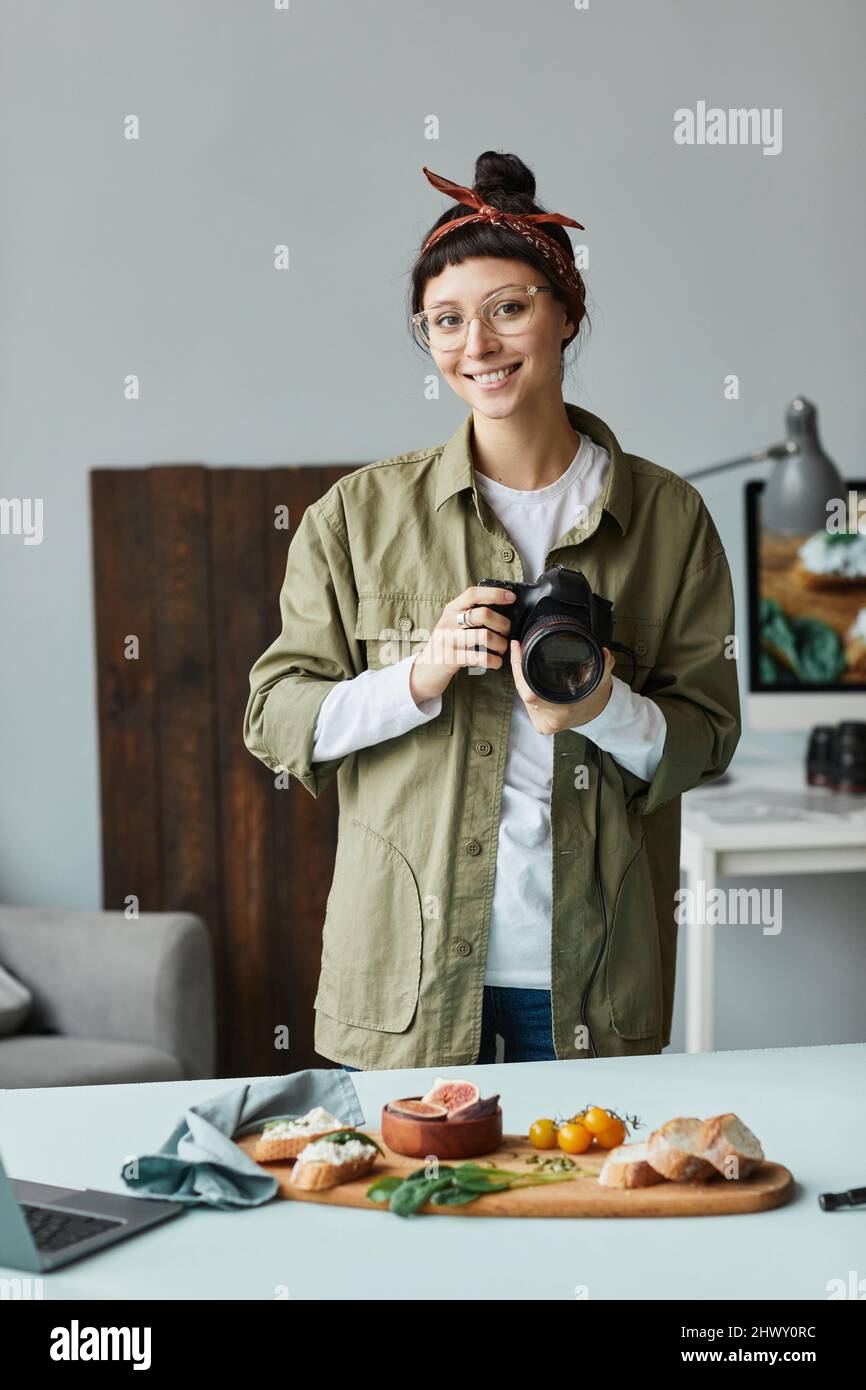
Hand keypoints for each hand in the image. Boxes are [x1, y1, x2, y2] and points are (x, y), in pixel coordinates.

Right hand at [408, 585, 516, 704]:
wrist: (426, 670)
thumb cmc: (447, 645)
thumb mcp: (453, 624)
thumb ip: (470, 615)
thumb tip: (502, 610)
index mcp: (451, 610)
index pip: (473, 594)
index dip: (494, 593)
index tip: (510, 597)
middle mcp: (448, 622)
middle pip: (483, 614)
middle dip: (502, 624)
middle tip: (506, 632)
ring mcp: (448, 640)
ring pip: (484, 635)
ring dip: (500, 644)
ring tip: (501, 649)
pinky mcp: (450, 658)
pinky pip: (479, 657)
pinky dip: (494, 661)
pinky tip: (496, 662)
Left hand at [510, 641, 615, 734]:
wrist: (597, 715)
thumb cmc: (595, 697)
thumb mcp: (601, 679)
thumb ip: (605, 664)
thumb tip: (604, 653)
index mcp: (562, 711)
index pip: (528, 692)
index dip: (519, 668)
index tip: (517, 647)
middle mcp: (549, 719)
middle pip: (523, 690)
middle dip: (520, 668)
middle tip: (520, 649)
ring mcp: (543, 723)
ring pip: (523, 695)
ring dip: (522, 678)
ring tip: (523, 659)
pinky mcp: (539, 723)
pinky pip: (525, 702)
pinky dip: (525, 687)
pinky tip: (526, 675)